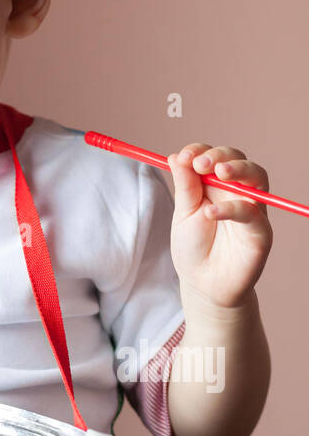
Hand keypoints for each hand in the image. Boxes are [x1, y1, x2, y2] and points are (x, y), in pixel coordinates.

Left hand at [166, 144, 272, 309]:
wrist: (203, 284)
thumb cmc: (194, 248)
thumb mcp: (183, 213)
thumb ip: (184, 186)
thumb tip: (176, 156)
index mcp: (215, 184)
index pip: (214, 156)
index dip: (200, 151)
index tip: (184, 157)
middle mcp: (237, 191)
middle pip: (239, 159)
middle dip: (220, 155)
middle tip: (200, 163)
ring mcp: (251, 209)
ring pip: (257, 176)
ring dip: (238, 168)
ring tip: (217, 172)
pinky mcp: (260, 231)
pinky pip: (251, 213)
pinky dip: (231, 209)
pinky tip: (210, 213)